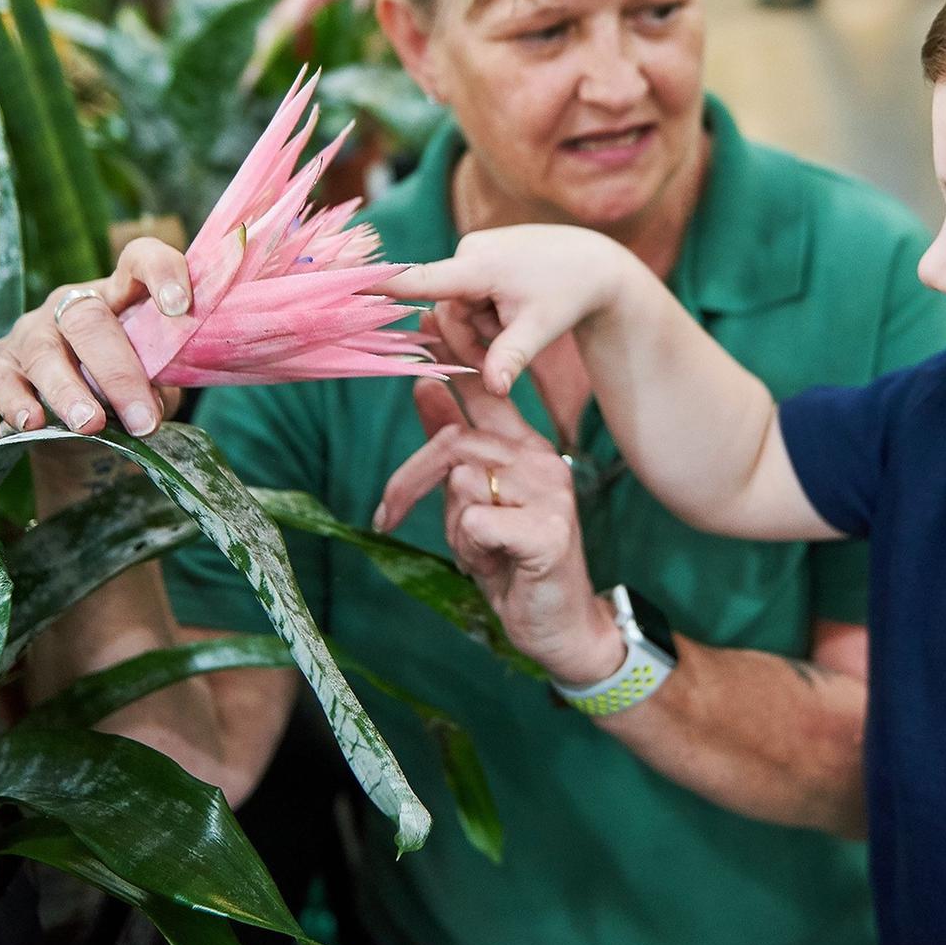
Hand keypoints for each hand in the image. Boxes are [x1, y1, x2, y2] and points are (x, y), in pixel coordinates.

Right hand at [0, 237, 189, 463]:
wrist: (73, 426)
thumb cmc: (124, 390)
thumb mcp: (152, 381)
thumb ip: (158, 382)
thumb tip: (154, 402)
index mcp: (119, 294)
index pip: (139, 261)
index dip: (161, 272)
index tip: (180, 307)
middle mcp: (71, 303)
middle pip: (90, 320)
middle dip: (118, 373)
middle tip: (143, 419)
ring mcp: (32, 331)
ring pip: (45, 352)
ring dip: (69, 392)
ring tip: (91, 424)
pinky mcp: (0, 362)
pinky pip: (2, 380)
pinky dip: (15, 402)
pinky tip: (31, 422)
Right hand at [374, 225, 636, 396]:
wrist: (593, 262)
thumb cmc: (568, 295)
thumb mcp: (541, 329)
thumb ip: (511, 358)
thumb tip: (493, 389)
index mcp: (480, 266)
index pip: (421, 280)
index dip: (382, 285)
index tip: (343, 281)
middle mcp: (469, 251)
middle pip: (446, 312)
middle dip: (470, 341)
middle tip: (504, 359)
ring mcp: (473, 249)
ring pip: (457, 307)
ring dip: (480, 330)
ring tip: (516, 331)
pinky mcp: (478, 253)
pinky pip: (467, 294)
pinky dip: (486, 313)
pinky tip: (514, 312)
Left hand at [377, 371, 623, 686]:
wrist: (559, 626)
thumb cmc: (511, 562)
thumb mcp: (472, 500)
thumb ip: (453, 444)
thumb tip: (424, 384)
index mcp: (523, 447)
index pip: (487, 390)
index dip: (456, 354)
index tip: (426, 318)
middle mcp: (539, 459)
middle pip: (453, 442)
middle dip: (409, 482)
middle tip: (387, 517)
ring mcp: (547, 492)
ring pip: (460, 484)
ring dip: (452, 530)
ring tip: (477, 554)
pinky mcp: (546, 531)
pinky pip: (475, 523)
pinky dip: (470, 551)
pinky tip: (494, 568)